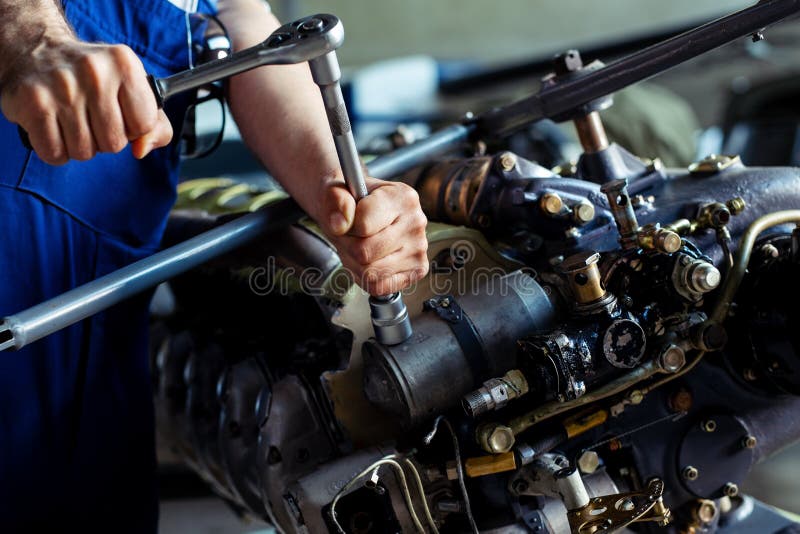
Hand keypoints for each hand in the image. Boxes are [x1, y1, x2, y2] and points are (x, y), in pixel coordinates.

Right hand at [0, 34, 171, 164]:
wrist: (37, 51)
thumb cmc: (93, 79)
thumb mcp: (133, 89)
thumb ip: (156, 125)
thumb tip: (141, 150)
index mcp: (124, 63)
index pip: (145, 124)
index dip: (134, 128)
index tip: (120, 113)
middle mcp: (93, 70)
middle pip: (114, 143)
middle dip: (105, 139)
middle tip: (91, 117)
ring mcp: (61, 86)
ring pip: (84, 152)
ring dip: (79, 145)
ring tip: (72, 120)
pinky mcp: (33, 102)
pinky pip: (54, 153)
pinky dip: (55, 151)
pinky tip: (54, 128)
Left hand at [318, 177, 428, 295]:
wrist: (361, 213)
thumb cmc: (350, 202)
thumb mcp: (334, 190)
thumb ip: (334, 199)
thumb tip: (341, 224)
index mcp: (403, 197)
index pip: (363, 225)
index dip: (344, 226)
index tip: (346, 219)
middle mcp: (416, 222)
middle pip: (365, 252)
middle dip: (348, 246)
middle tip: (350, 236)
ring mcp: (419, 248)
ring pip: (371, 273)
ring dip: (354, 263)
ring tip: (358, 246)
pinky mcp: (417, 270)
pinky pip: (380, 287)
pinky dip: (365, 278)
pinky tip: (368, 261)